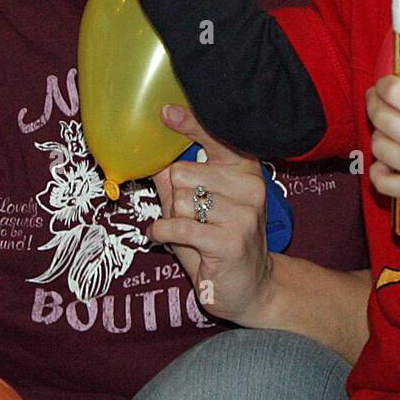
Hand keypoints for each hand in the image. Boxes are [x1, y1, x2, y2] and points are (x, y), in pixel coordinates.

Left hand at [146, 105, 272, 324]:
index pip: (215, 137)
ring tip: (192, 233)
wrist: (250, 287)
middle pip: (182, 173)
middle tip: (192, 217)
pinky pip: (178, 226)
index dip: (190, 124)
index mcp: (244, 169)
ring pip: (178, 201)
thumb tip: (149, 153)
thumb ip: (176, 179)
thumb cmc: (218, 240)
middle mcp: (250, 186)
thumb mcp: (195, 205)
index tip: (167, 112)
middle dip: (175, 197)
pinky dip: (163, 233)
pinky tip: (167, 238)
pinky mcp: (231, 241)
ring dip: (174, 219)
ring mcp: (244, 213)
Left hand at [365, 75, 399, 206]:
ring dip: (380, 135)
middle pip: (379, 116)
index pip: (391, 91)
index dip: (383, 84)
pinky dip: (378, 171)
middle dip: (375, 103)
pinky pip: (380, 181)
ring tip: (389, 133)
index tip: (384, 84)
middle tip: (378, 101)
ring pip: (377, 146)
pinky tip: (386, 163)